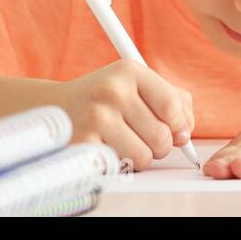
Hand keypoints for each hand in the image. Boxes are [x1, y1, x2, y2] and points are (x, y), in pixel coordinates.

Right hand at [57, 61, 194, 171]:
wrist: (55, 108)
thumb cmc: (104, 99)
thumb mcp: (137, 85)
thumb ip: (174, 101)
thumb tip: (185, 134)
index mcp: (129, 71)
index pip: (172, 106)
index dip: (179, 125)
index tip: (174, 130)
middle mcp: (111, 90)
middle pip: (162, 136)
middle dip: (159, 145)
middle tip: (143, 137)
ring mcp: (95, 118)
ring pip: (144, 157)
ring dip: (139, 158)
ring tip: (123, 143)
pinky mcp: (83, 144)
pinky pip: (121, 168)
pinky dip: (119, 165)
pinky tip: (108, 149)